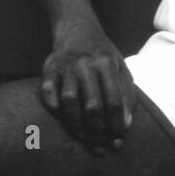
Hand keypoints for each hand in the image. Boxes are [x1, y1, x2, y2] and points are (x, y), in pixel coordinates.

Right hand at [40, 23, 134, 154]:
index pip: (114, 100)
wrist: (78, 30)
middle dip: (97, 130)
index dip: (116, 123)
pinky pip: (48, 91)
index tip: (117, 140)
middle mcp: (87, 64)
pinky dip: (53, 107)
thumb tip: (125, 126)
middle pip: (92, 104)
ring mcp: (67, 66)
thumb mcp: (120, 68)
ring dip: (76, 123)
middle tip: (99, 145)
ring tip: (83, 137)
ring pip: (70, 100)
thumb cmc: (103, 56)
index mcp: (108, 64)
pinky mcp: (49, 68)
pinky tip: (61, 118)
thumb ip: (126, 95)